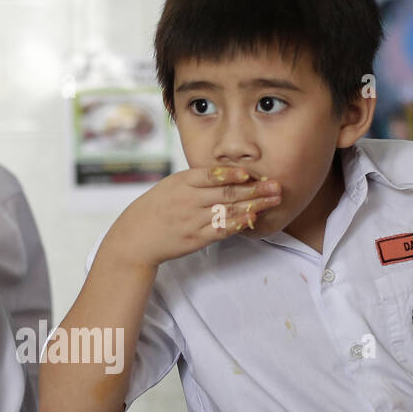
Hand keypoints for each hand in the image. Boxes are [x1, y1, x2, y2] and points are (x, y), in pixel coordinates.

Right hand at [106, 165, 280, 267]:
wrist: (136, 237)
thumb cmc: (156, 208)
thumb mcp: (171, 185)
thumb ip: (197, 180)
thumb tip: (228, 174)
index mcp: (181, 182)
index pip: (211, 175)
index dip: (232, 174)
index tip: (250, 173)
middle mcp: (188, 200)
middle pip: (226, 193)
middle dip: (255, 189)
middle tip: (276, 185)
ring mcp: (192, 220)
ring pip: (228, 211)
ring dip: (254, 205)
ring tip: (273, 200)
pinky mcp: (195, 238)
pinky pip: (221, 230)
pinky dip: (238, 224)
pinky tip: (253, 219)